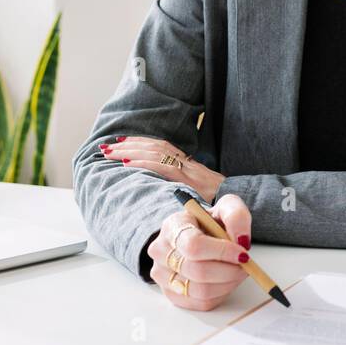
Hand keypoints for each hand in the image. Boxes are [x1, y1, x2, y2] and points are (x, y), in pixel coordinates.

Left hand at [100, 135, 223, 198]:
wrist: (239, 202)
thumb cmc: (220, 201)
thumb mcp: (200, 190)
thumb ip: (184, 185)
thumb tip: (165, 188)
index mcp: (188, 163)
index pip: (160, 146)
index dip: (139, 142)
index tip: (121, 142)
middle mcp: (186, 162)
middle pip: (153, 146)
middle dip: (128, 146)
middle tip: (106, 147)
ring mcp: (187, 169)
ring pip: (154, 153)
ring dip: (129, 152)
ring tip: (110, 153)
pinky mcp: (188, 179)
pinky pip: (162, 167)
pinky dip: (143, 163)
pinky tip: (127, 163)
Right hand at [147, 193, 252, 310]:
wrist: (197, 235)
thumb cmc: (211, 223)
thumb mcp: (226, 208)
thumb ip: (237, 217)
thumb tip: (242, 241)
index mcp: (173, 226)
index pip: (194, 245)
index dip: (222, 252)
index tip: (243, 253)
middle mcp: (161, 251)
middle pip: (198, 271)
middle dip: (230, 271)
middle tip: (245, 264)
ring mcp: (162, 275)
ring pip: (201, 291)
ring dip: (228, 283)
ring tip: (237, 271)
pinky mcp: (171, 294)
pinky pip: (201, 303)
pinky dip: (221, 294)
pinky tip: (225, 280)